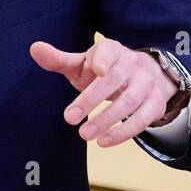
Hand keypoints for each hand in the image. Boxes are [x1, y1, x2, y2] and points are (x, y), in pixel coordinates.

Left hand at [29, 37, 178, 146]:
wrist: (146, 74)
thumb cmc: (104, 70)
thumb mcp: (82, 64)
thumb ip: (59, 60)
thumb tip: (35, 48)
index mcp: (111, 50)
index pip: (108, 51)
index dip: (102, 59)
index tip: (95, 70)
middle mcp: (132, 64)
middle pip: (114, 80)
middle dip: (92, 99)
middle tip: (69, 118)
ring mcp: (146, 84)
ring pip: (129, 102)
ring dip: (107, 120)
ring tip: (84, 135)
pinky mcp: (155, 103)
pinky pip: (142, 120)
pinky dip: (123, 133)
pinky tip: (104, 142)